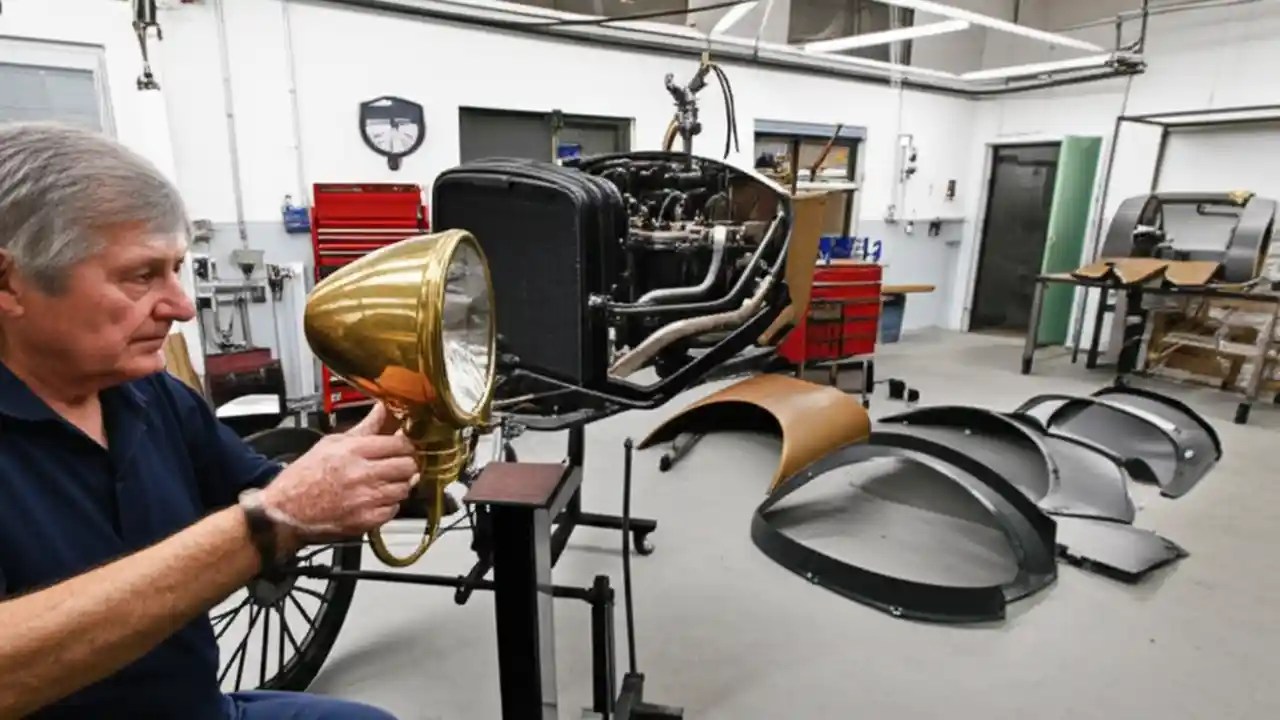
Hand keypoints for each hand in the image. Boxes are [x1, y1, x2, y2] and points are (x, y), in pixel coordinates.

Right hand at [259, 404, 416, 544]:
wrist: (284, 512)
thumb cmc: (303, 477)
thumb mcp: (331, 443)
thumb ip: (364, 428)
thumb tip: (382, 409)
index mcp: (353, 451)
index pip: (400, 444)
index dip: (407, 444)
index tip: (405, 446)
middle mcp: (362, 475)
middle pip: (408, 466)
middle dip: (408, 463)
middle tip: (400, 464)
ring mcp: (365, 500)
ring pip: (404, 488)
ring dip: (400, 484)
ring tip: (386, 482)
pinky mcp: (365, 521)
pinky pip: (393, 510)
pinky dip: (389, 504)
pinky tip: (377, 499)